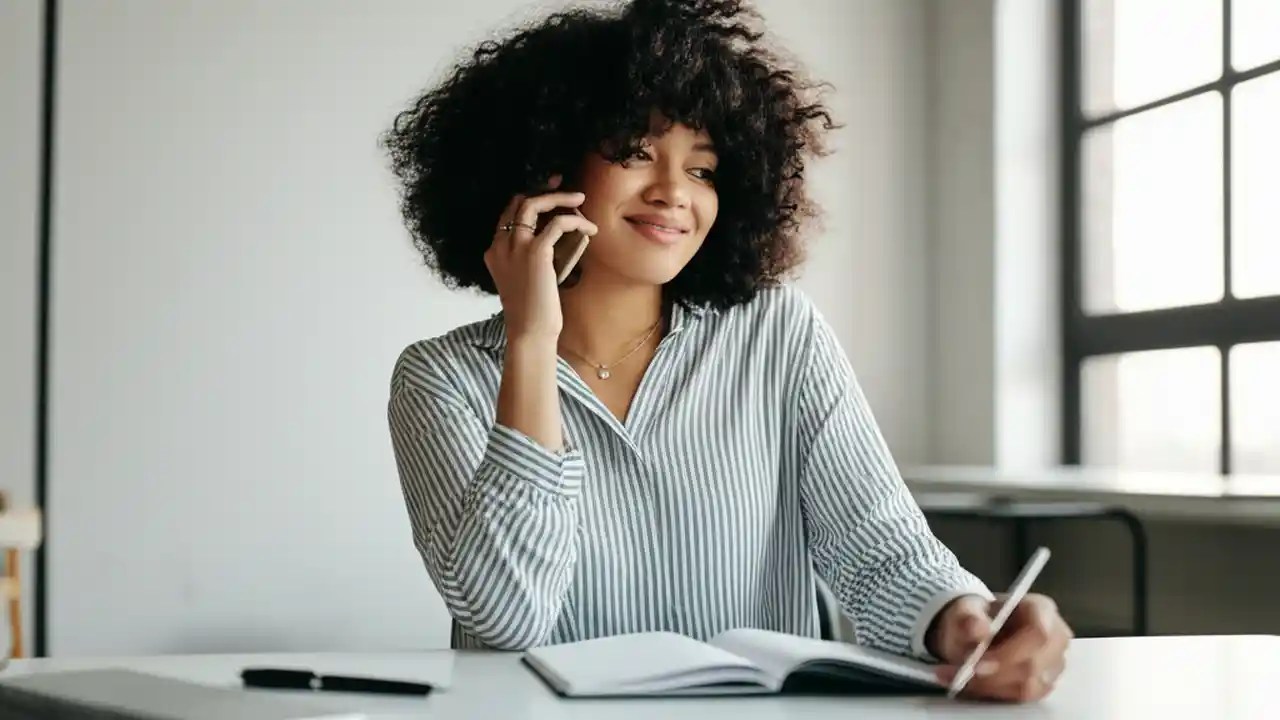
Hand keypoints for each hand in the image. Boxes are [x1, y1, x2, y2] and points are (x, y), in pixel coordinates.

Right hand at [484, 175, 598, 343]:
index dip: (530, 200)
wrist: (530, 332)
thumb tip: (554, 239)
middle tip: (570, 195)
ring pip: (534, 204)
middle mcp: (500, 245)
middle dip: (546, 193)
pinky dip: (575, 221)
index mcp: (494, 251)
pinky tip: (589, 229)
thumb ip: (528, 258)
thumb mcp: (523, 279)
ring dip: (560, 199)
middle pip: (519, 202)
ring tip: (581, 201)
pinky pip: (557, 223)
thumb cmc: (532, 312)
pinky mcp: (536, 252)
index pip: (509, 213)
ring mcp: (515, 247)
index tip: (553, 197)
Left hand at [928, 593, 1072, 702]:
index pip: (1038, 634)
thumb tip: (977, 628)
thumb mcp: (965, 611)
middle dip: (995, 674)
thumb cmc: (977, 618)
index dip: (1010, 652)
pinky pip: (1022, 697)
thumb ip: (968, 617)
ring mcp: (1054, 663)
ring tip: (958, 675)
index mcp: (1041, 609)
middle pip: (1033, 665)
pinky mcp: (1045, 684)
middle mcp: (1056, 637)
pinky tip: (972, 683)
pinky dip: (994, 693)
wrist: (976, 632)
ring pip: (1028, 686)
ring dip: (990, 686)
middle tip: (962, 672)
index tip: (977, 663)